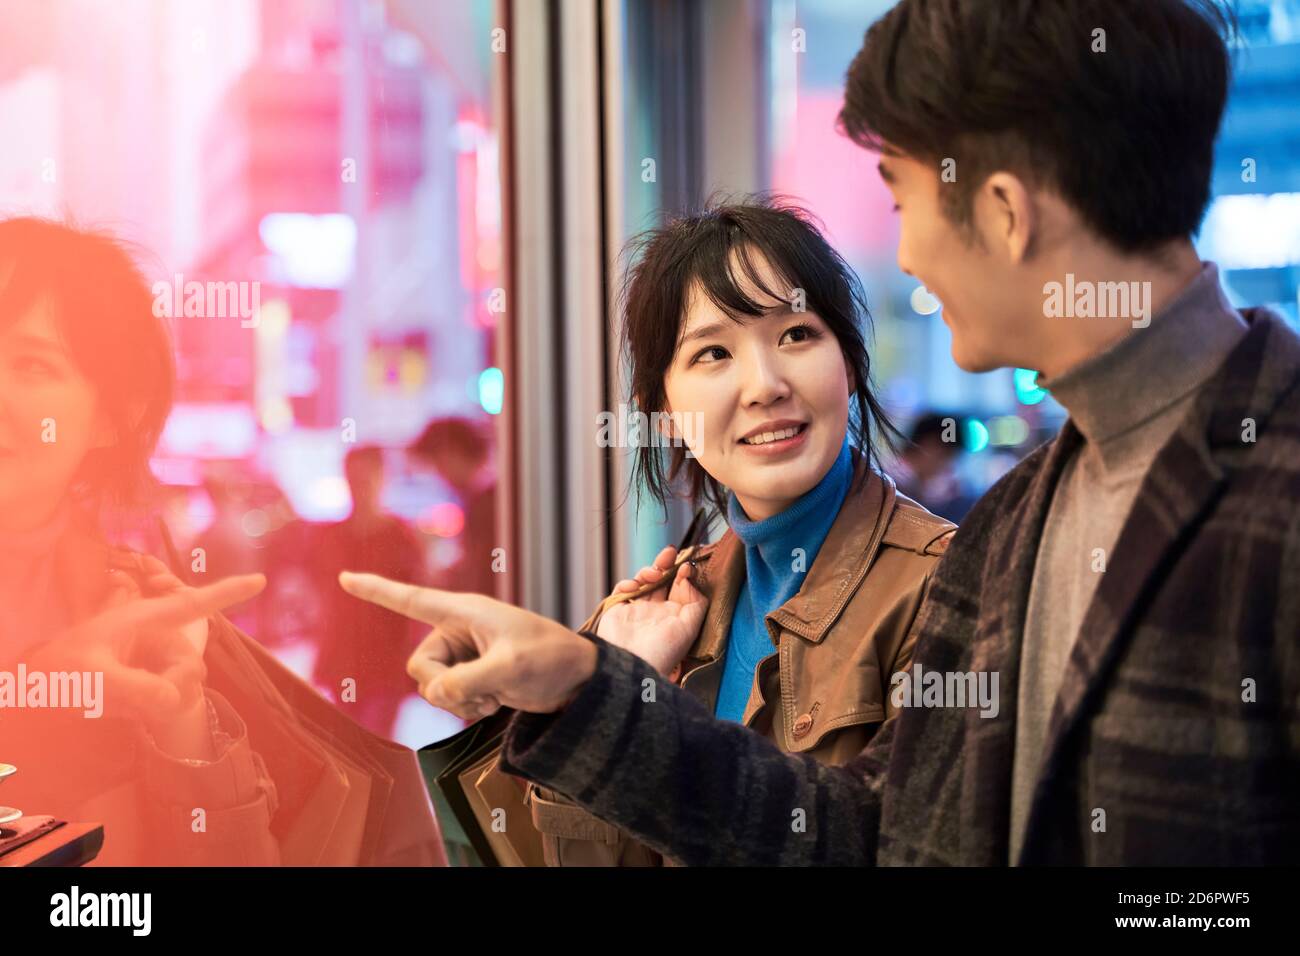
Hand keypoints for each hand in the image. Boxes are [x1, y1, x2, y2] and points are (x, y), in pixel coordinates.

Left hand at [30, 574, 264, 756]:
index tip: (260, 579)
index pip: (192, 604)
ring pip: (186, 685)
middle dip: (174, 687)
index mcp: (143, 619)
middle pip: (191, 664)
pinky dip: (154, 710)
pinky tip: (126, 710)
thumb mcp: (92, 679)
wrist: (41, 693)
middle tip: (140, 706)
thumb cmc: (60, 673)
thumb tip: (176, 700)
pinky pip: (173, 699)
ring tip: (122, 707)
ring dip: (161, 703)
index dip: (228, 592)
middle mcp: (156, 636)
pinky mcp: (152, 681)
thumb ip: (136, 689)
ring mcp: (155, 660)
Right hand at [338, 572, 597, 719]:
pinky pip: (447, 697)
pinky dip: (467, 705)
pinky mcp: (472, 675)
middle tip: (480, 692)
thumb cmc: (551, 659)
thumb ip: (467, 682)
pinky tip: (496, 700)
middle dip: (443, 687)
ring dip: (458, 700)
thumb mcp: (511, 668)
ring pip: (431, 686)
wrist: (577, 680)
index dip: (376, 590)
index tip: (344, 577)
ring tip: (494, 695)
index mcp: (465, 611)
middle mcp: (458, 630)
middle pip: (419, 666)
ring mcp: (464, 655)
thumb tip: (438, 694)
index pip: (411, 599)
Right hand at [597, 547, 706, 676]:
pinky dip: (628, 583)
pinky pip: (622, 589)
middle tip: (671, 551)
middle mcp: (656, 612)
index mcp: (674, 617)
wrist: (632, 665)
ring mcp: (636, 610)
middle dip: (666, 564)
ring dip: (649, 571)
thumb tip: (688, 579)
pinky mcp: (617, 610)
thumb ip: (695, 602)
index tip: (686, 567)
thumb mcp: (689, 627)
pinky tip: (635, 586)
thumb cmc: (663, 651)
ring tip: (654, 572)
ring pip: (643, 581)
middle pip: (662, 580)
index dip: (683, 574)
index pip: (680, 588)